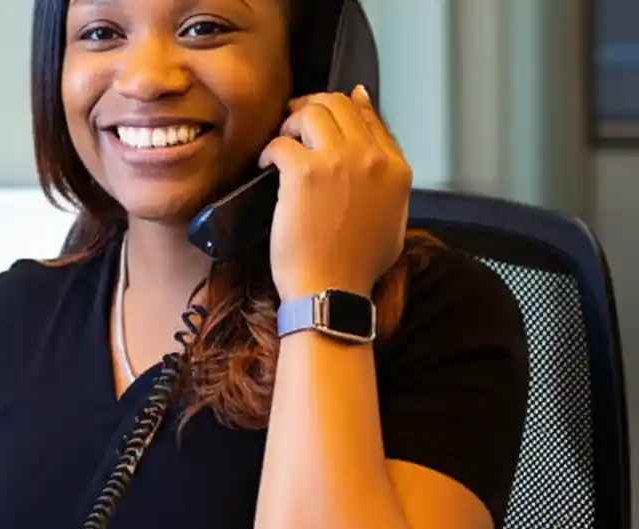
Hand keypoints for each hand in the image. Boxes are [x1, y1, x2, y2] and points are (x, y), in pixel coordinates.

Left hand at [259, 85, 410, 300]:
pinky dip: (269, 150)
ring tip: (281, 141)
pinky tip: (265, 163)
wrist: (331, 290)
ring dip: (291, 122)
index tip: (327, 107)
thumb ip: (388, 183)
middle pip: (340, 105)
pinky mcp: (304, 173)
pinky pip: (281, 142)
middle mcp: (372, 159)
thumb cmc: (357, 266)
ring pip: (312, 112)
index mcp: (396, 169)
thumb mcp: (393, 220)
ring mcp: (338, 162)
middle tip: (294, 119)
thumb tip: (377, 156)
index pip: (371, 118)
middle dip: (313, 106)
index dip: (347, 106)